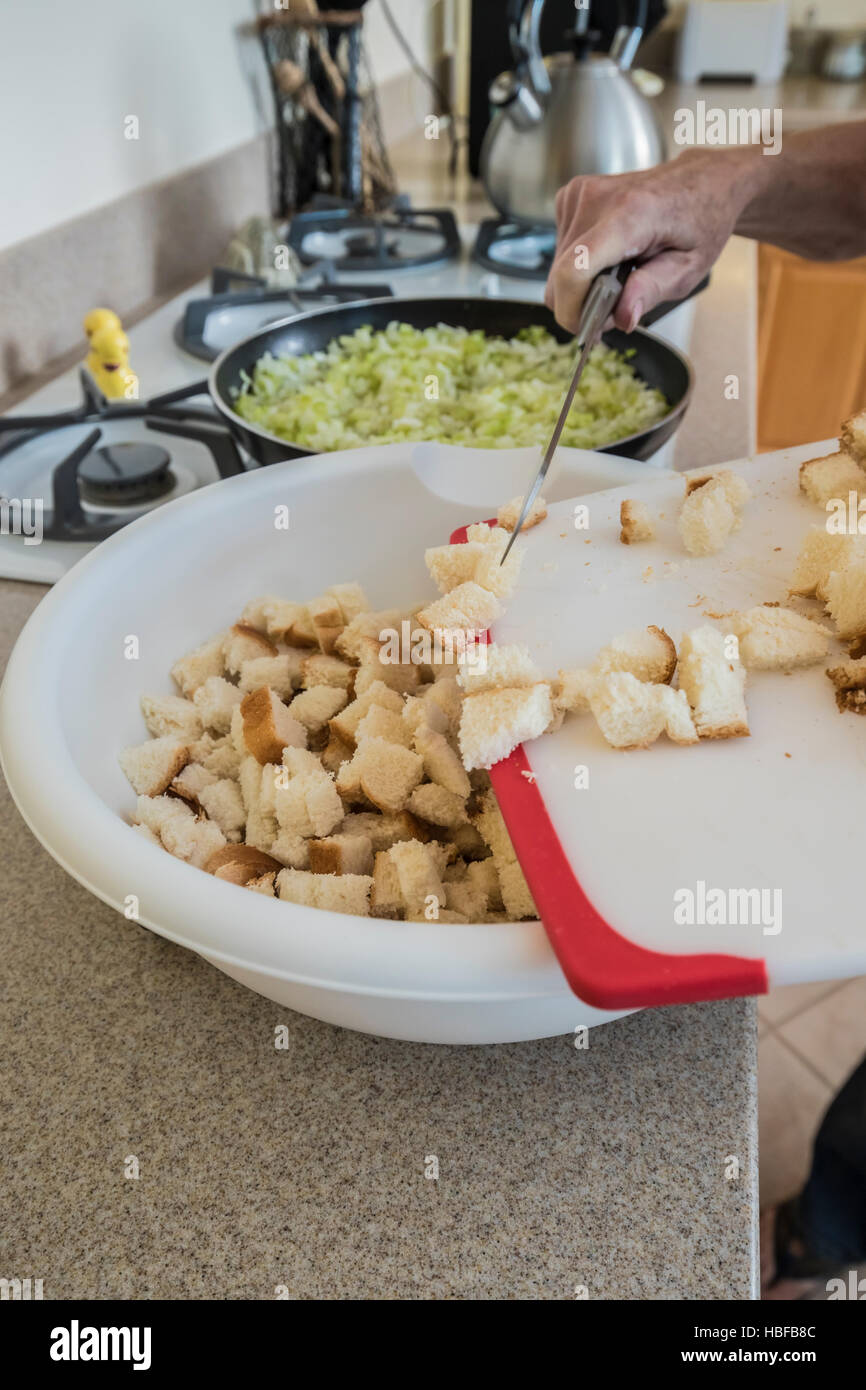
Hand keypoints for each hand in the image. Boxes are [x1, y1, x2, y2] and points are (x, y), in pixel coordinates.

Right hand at [544, 150, 758, 334]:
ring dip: (581, 284)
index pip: (574, 271)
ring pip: (556, 269)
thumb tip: (623, 318)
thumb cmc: (700, 221)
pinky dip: (579, 265)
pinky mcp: (571, 197)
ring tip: (618, 274)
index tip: (590, 328)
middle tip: (616, 306)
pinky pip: (560, 252)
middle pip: (561, 276)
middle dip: (581, 303)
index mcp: (630, 215)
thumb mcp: (689, 268)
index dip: (572, 311)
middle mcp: (597, 199)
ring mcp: (580, 194)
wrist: (703, 182)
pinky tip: (608, 256)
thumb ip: (652, 292)